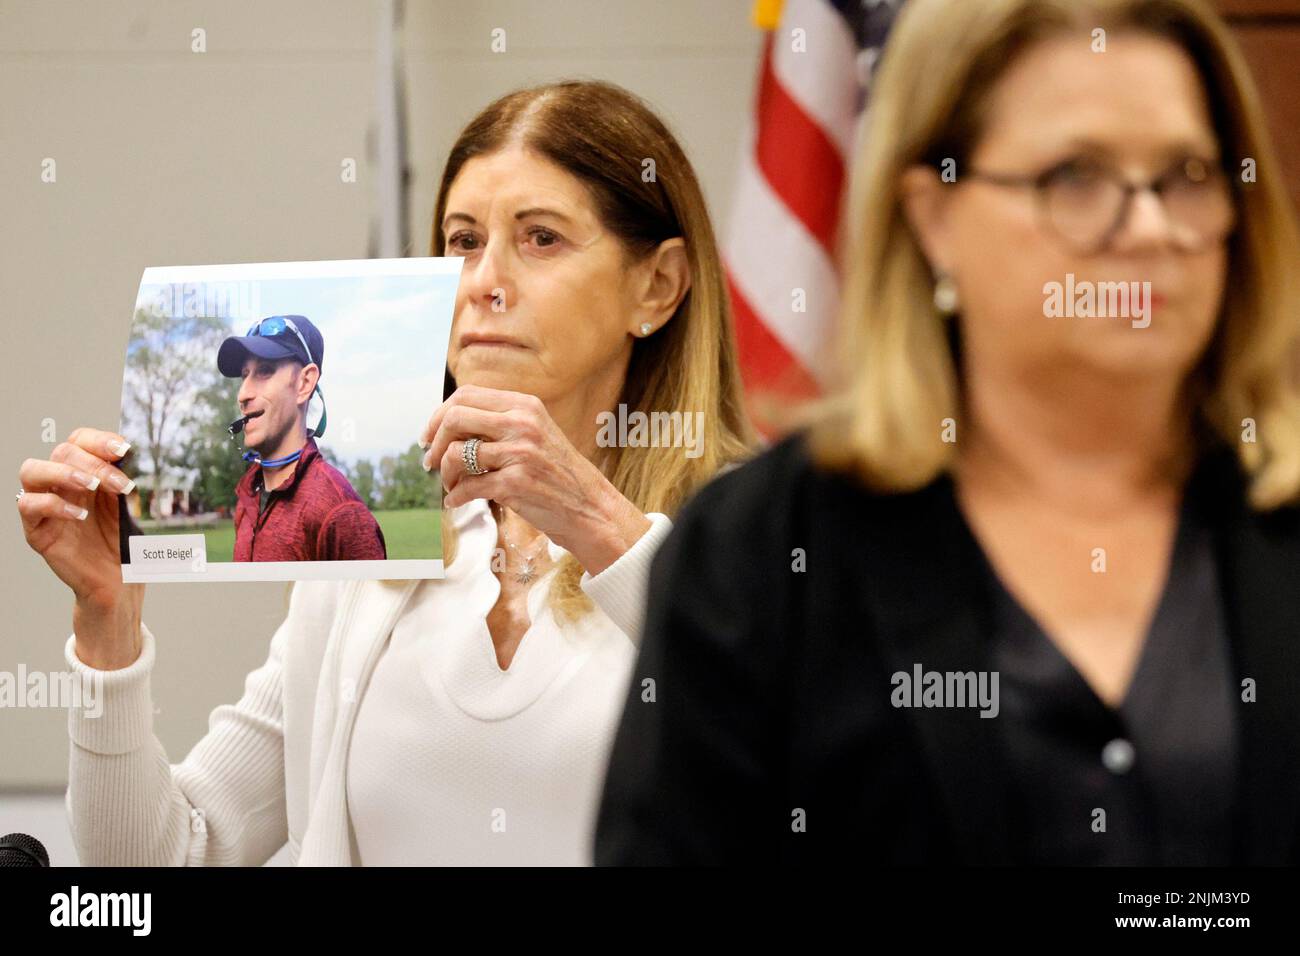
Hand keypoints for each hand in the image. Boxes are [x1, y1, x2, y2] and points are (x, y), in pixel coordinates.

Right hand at [18, 427, 144, 667]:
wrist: (121, 582)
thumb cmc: (124, 544)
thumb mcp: (129, 507)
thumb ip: (124, 480)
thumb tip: (128, 452)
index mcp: (86, 473)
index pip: (80, 440)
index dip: (99, 439)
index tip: (125, 449)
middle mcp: (62, 485)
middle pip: (61, 451)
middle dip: (94, 462)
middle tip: (120, 484)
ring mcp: (47, 507)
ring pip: (32, 470)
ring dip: (64, 473)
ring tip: (93, 487)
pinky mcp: (37, 531)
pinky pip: (28, 506)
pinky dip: (53, 504)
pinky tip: (81, 515)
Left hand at [420, 385, 649, 574]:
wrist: (591, 508)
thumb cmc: (559, 475)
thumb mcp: (537, 434)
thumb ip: (502, 423)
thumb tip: (450, 425)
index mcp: (525, 405)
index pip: (466, 395)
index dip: (439, 415)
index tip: (430, 435)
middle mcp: (522, 424)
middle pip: (454, 418)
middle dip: (435, 442)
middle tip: (430, 461)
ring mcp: (519, 453)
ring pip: (456, 454)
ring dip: (444, 474)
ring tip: (450, 484)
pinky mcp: (515, 483)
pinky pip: (467, 487)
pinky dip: (454, 497)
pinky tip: (456, 502)